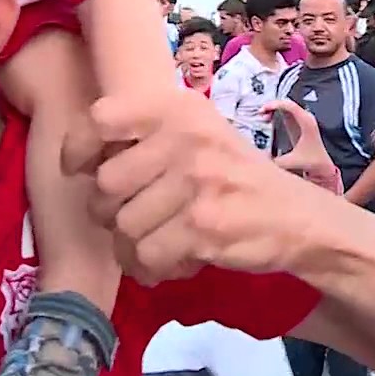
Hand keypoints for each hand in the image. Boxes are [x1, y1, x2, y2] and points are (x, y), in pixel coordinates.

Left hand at [81, 89, 329, 284]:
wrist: (296, 217)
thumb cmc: (230, 174)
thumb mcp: (192, 133)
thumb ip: (141, 137)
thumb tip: (80, 161)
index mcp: (177, 108)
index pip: (101, 118)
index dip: (79, 147)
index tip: (79, 169)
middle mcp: (186, 138)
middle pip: (106, 182)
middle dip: (108, 209)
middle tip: (131, 216)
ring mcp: (196, 182)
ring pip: (123, 224)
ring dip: (130, 243)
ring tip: (153, 240)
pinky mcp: (203, 226)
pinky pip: (145, 254)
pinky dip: (148, 266)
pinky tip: (166, 262)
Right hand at [265, 99, 341, 194]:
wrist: (323, 165)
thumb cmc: (314, 161)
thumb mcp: (293, 161)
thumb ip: (276, 162)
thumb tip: (262, 159)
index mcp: (307, 123)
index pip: (290, 106)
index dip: (275, 104)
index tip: (264, 109)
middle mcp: (306, 118)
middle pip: (287, 103)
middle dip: (271, 105)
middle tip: (261, 112)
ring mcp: (303, 120)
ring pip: (286, 106)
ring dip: (273, 108)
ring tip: (263, 115)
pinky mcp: (298, 124)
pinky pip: (286, 112)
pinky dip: (276, 112)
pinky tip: (269, 119)